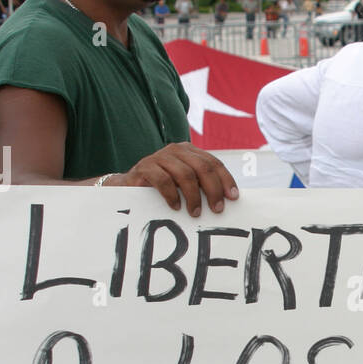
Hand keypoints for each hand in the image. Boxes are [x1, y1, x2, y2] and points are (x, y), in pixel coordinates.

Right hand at [110, 142, 240, 216]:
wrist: (129, 186)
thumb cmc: (163, 187)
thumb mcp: (185, 183)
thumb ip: (202, 184)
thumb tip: (229, 200)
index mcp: (190, 151)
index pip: (213, 163)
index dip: (225, 180)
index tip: (233, 198)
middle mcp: (176, 150)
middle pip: (202, 168)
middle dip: (213, 190)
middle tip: (217, 209)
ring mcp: (160, 157)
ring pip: (185, 174)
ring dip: (194, 196)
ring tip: (196, 213)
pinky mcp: (145, 167)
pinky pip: (163, 180)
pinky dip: (172, 195)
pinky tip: (176, 207)